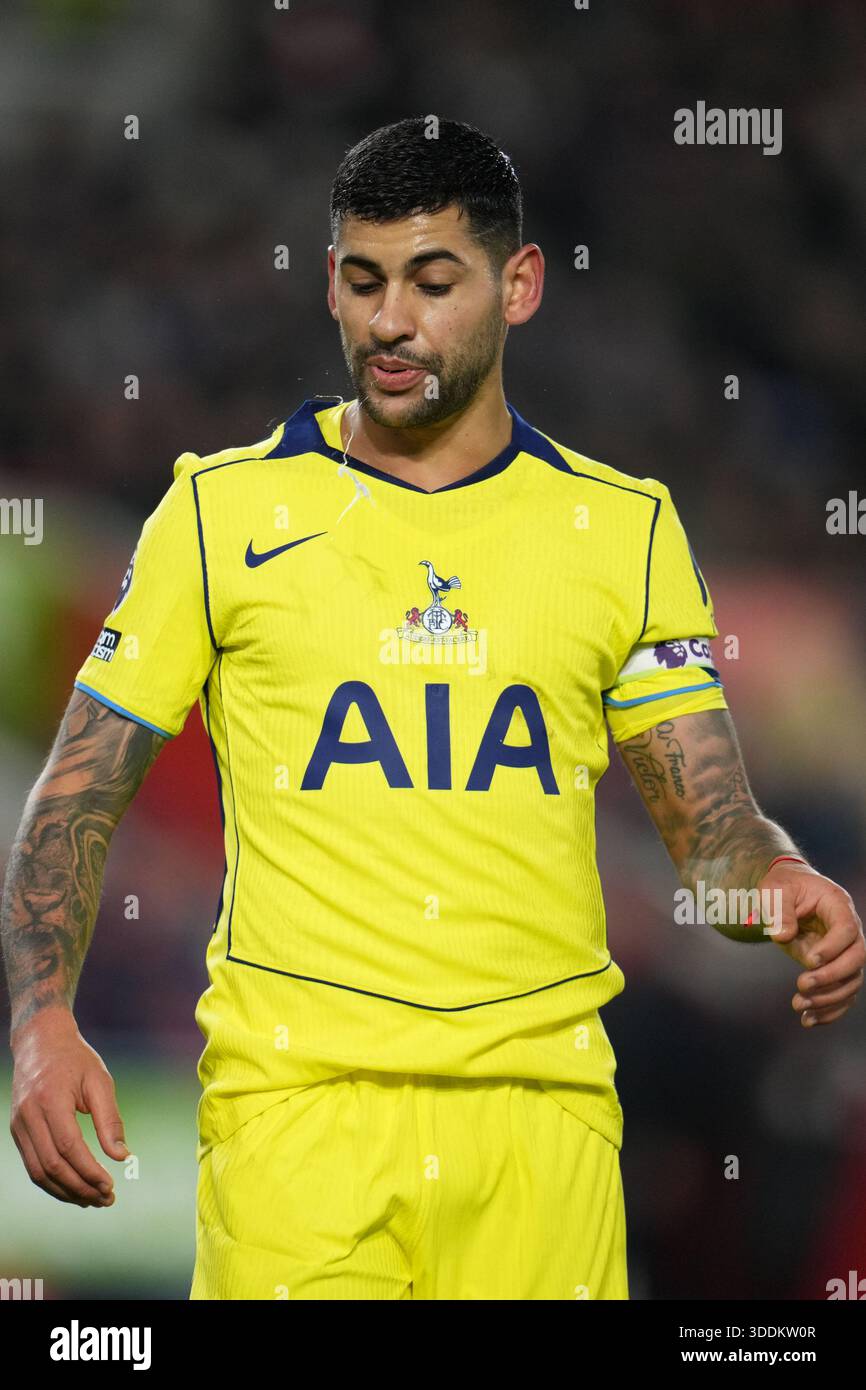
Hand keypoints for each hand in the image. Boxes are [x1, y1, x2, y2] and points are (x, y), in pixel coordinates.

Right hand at [10, 1006, 128, 1206]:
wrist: (40, 1041)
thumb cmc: (76, 1059)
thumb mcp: (100, 1081)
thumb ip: (110, 1120)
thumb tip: (122, 1156)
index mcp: (51, 1100)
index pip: (68, 1147)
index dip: (89, 1171)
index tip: (110, 1185)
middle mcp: (29, 1116)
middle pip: (52, 1165)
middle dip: (80, 1188)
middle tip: (105, 1199)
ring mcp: (19, 1125)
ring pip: (38, 1172)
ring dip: (66, 1191)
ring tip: (92, 1200)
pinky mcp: (17, 1131)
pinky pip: (33, 1165)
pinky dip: (53, 1182)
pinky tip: (74, 1188)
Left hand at [756, 864, 864, 1027]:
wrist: (789, 892)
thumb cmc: (783, 886)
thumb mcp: (775, 889)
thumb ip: (778, 909)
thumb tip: (783, 936)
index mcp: (837, 905)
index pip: (847, 929)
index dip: (832, 948)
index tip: (808, 961)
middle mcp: (849, 930)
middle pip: (857, 958)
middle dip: (832, 976)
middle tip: (801, 985)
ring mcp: (845, 952)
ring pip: (852, 981)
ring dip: (828, 999)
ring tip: (798, 1006)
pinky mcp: (836, 969)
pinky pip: (842, 993)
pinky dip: (829, 1010)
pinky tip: (807, 1020)